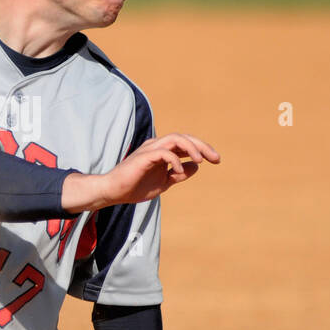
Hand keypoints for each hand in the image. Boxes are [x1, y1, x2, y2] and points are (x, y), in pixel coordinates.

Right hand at [62, 132, 218, 211]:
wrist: (114, 192)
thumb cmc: (136, 187)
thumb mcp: (164, 182)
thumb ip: (178, 174)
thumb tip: (195, 167)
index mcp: (162, 151)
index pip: (185, 143)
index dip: (202, 149)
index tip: (216, 160)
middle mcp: (157, 146)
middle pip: (184, 138)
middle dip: (202, 146)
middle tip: (216, 158)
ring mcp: (150, 149)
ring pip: (175, 139)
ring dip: (191, 148)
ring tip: (201, 160)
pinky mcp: (144, 156)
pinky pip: (164, 152)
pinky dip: (175, 160)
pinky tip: (179, 171)